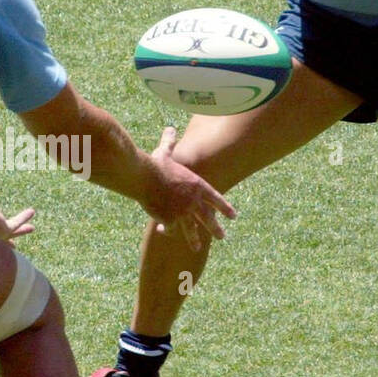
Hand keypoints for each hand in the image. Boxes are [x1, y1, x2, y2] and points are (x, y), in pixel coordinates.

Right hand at [143, 127, 236, 250]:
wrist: (144, 176)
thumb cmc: (155, 164)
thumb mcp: (165, 152)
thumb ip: (170, 143)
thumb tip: (169, 128)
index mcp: (196, 185)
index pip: (216, 199)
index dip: (224, 208)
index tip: (233, 216)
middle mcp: (193, 201)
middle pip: (207, 218)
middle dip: (215, 228)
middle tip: (222, 236)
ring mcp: (182, 212)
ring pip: (191, 229)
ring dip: (194, 239)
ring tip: (197, 248)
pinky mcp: (170, 219)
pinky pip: (169, 228)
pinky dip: (165, 229)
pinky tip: (160, 230)